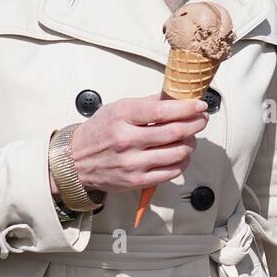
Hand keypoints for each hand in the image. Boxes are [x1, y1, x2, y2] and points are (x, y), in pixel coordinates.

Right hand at [66, 94, 208, 193]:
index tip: (200, 105)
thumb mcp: (118, 108)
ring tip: (190, 137)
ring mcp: (132, 163)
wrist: (75, 161)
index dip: (187, 107)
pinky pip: (172, 172)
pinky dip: (183, 161)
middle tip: (201, 119)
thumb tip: (177, 96)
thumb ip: (148, 103)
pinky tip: (181, 154)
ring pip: (178, 152)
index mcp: (123, 117)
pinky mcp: (136, 180)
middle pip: (175, 132)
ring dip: (191, 143)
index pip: (163, 110)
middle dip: (196, 124)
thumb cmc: (100, 131)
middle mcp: (127, 140)